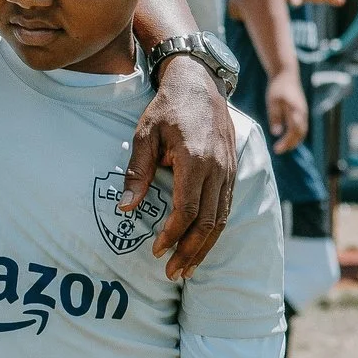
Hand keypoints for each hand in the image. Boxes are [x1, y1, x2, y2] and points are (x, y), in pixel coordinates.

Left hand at [128, 54, 237, 280]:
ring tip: (187, 269)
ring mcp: (228, 171)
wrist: (200, 84)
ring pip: (221, 220)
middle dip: (190, 251)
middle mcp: (217, 168)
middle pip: (208, 222)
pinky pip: (226, 209)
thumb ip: (137, 171)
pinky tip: (201, 245)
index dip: (172, 234)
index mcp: (195, 159)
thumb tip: (125, 207)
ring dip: (204, 247)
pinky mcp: (232, 172)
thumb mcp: (144, 134)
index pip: (187, 209)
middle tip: (172, 273)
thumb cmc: (167, 108)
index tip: (157, 251)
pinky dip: (214, 232)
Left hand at [266, 80, 307, 154]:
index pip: (294, 132)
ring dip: (294, 140)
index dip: (286, 142)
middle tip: (279, 150)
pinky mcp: (301, 110)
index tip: (277, 149)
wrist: (286, 74)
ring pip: (302, 131)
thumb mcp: (273, 102)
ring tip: (282, 147)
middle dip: (290, 144)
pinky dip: (295, 134)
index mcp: (296, 111)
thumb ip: (275, 117)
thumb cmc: (278, 87)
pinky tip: (286, 137)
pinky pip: (301, 126)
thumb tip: (276, 133)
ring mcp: (303, 112)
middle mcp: (302, 113)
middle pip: (300, 134)